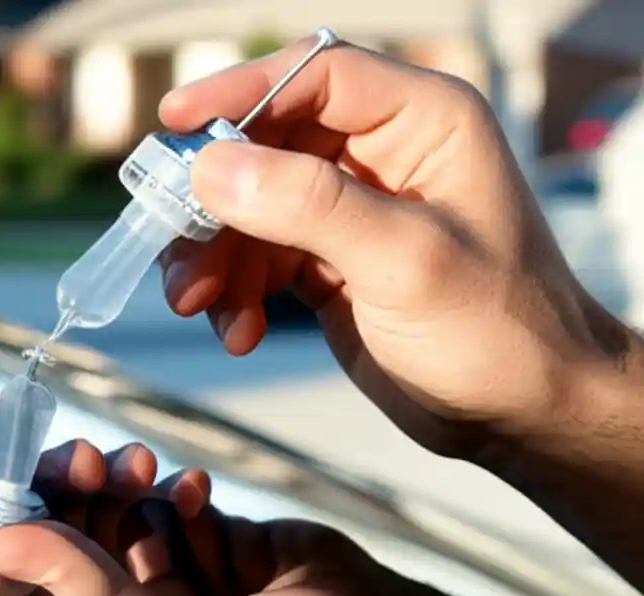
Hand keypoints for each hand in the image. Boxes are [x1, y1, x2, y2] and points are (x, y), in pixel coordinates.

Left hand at [0, 442, 643, 595]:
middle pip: (57, 546)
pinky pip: (167, 505)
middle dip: (53, 493)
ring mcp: (172, 587)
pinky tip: (194, 491)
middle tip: (63, 452)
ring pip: (108, 515)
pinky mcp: (215, 549)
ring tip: (130, 467)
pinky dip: (171, 489)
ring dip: (110, 482)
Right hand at [157, 37, 633, 460]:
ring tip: (199, 305)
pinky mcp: (326, 259)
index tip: (177, 123)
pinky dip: (233, 292)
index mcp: (422, 123)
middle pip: (264, 145)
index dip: (241, 92)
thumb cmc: (500, 332)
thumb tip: (213, 169)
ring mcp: (349, 208)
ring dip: (212, 256)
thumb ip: (311, 207)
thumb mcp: (406, 262)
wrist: (522, 416)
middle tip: (176, 246)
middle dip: (212, 200)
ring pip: (246, 204)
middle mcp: (380, 154)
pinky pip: (253, 256)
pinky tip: (240, 331)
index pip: (317, 76)